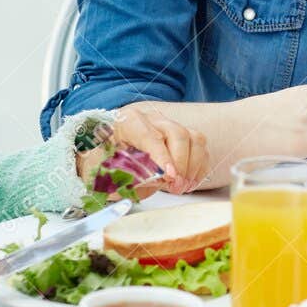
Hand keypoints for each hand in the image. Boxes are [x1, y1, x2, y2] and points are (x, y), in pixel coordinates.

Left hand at [80, 105, 211, 194]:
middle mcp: (152, 120)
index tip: (169, 176)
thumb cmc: (105, 161)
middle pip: (178, 133)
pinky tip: (189, 183)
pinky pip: (201, 149)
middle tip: (175, 186)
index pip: (149, 136)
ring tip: (182, 187)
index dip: (161, 156)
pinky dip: (199, 168)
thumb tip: (152, 181)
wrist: (106, 155)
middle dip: (181, 163)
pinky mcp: (183, 137)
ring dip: (193, 166)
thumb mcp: (106, 170)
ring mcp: (170, 127)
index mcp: (129, 121)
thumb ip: (126, 176)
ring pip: (195, 139)